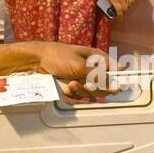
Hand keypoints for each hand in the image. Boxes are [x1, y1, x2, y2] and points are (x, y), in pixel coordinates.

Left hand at [0, 41, 115, 99]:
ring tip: (70, 85)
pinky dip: (73, 94)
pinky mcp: (74, 86)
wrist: (37, 60)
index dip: (117, 80)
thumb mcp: (80, 67)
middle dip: (94, 89)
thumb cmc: (58, 56)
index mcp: (97, 58)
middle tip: (84, 86)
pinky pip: (80, 96)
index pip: (115, 70)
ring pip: (91, 93)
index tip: (117, 90)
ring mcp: (83, 78)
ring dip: (81, 92)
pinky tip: (66, 89)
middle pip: (105, 86)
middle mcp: (92, 69)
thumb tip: (116, 85)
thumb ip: (98, 78)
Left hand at [102, 0, 134, 20]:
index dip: (119, 16)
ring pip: (129, 5)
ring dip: (127, 7)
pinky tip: (129, 2)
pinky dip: (131, 2)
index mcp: (116, 2)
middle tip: (121, 13)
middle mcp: (123, 0)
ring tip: (125, 8)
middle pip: (125, 9)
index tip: (119, 18)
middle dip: (123, 12)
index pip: (119, 12)